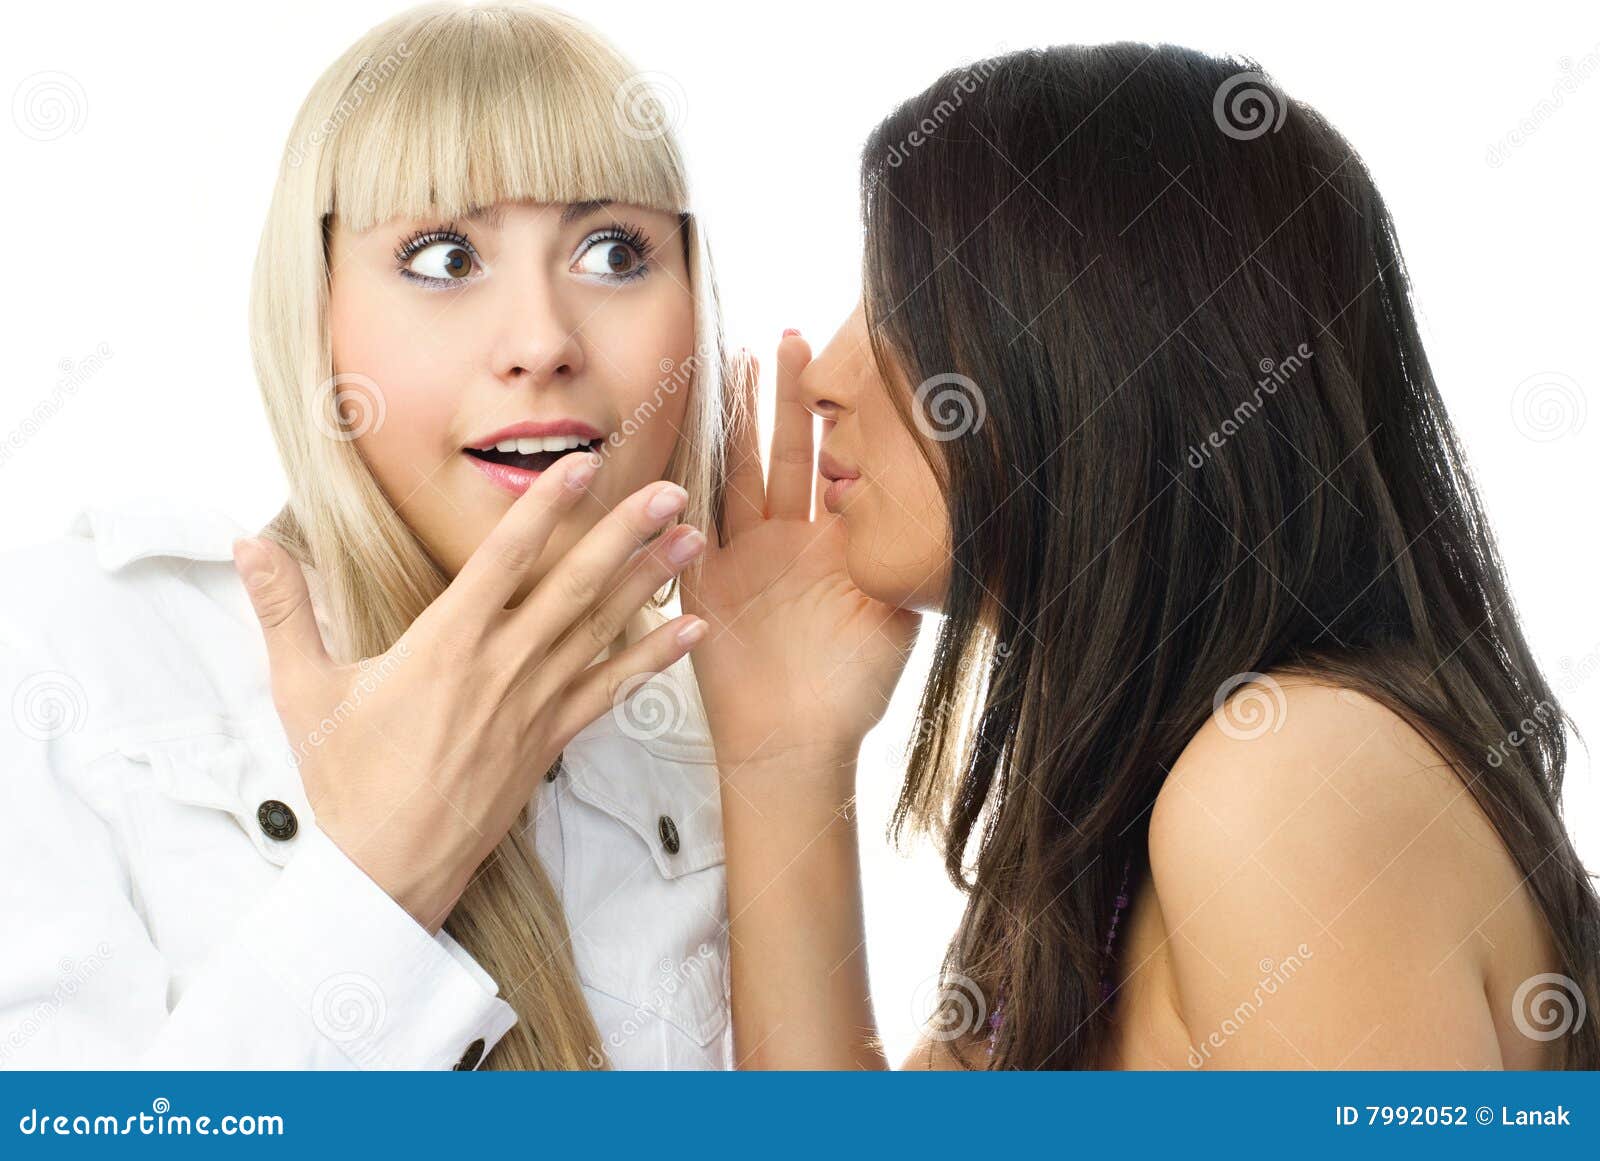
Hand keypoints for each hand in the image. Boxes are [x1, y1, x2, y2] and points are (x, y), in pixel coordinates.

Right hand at [234, 451, 707, 931]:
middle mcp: (499, 667)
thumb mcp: (302, 690)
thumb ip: (283, 608)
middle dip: (622, 533)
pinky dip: (654, 659)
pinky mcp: (550, 741)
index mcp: (443, 645)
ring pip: (601, 630)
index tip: (584, 465)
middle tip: (668, 489)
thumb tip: (244, 541)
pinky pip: (611, 691)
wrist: (386, 871)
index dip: (545, 508)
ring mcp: (533, 705)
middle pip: (570, 586)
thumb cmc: (345, 780)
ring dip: (648, 582)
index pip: (503, 559)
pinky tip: (693, 630)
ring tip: (692, 539)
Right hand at [682, 336, 918, 782]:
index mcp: (838, 544)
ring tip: (737, 362)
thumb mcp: (894, 612)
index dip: (843, 419)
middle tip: (792, 337)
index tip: (849, 365)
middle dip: (789, 397)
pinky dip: (693, 478)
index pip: (840, 465)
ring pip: (743, 471)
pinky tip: (689, 431)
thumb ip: (903, 558)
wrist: (796, 741)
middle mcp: (792, 540)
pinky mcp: (709, 577)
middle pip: (789, 452)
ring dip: (739, 421)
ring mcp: (748, 555)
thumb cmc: (851, 688)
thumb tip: (948, 505)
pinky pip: (699, 519)